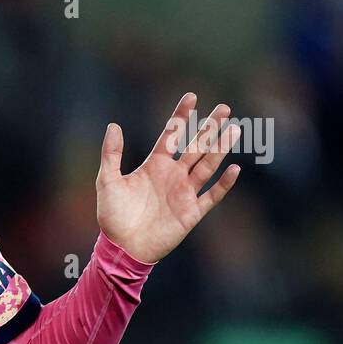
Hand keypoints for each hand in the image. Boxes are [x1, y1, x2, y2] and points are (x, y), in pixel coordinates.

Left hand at [95, 93, 240, 263]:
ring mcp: (184, 192)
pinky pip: (211, 195)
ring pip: (207, 165)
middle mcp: (172, 175)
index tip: (192, 96)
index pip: (172, 135)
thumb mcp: (107, 180)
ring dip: (220, 148)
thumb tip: (113, 125)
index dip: (181, 116)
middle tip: (225, 108)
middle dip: (209, 127)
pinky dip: (223, 184)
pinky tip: (234, 169)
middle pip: (196, 146)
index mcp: (154, 165)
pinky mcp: (191, 212)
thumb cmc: (112, 216)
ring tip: (234, 130)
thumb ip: (111, 153)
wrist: (122, 247)